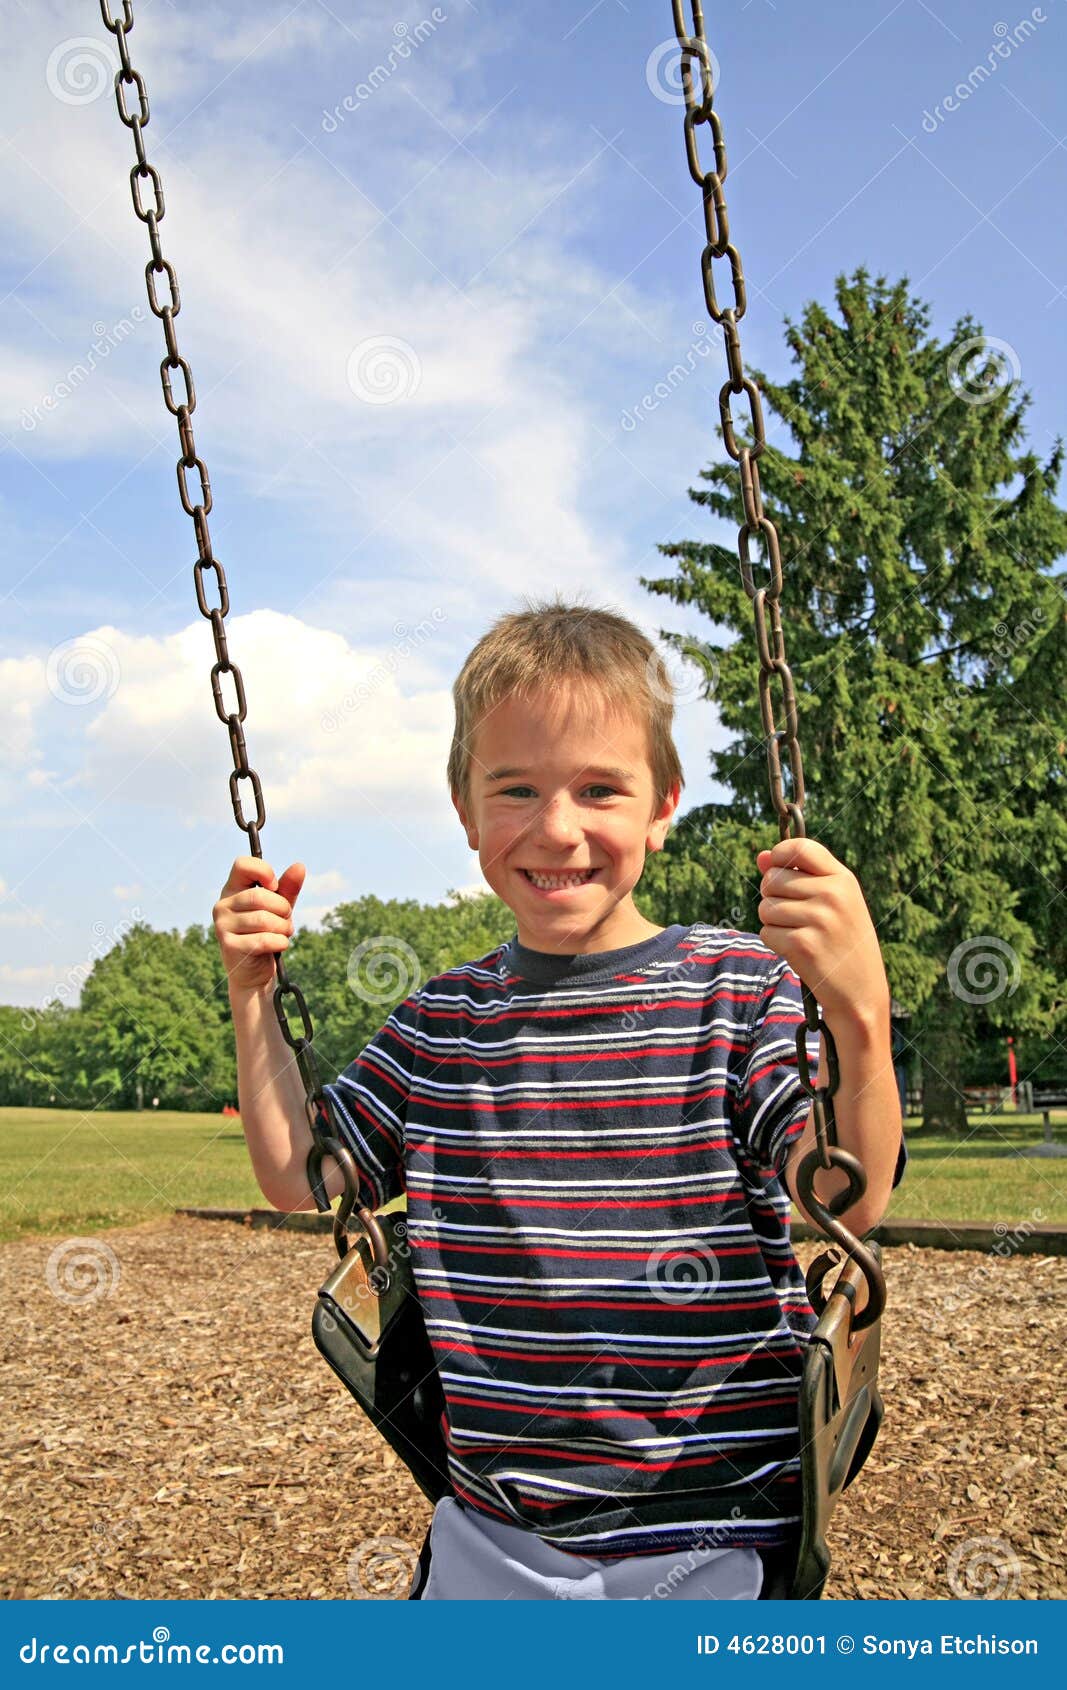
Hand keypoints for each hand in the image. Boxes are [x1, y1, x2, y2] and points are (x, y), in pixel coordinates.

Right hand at [212, 856, 305, 995]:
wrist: (255, 973)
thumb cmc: (267, 933)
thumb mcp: (279, 908)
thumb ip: (288, 888)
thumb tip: (299, 866)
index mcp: (232, 889)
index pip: (242, 864)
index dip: (264, 872)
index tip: (275, 887)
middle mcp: (222, 905)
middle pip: (259, 895)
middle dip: (282, 908)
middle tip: (286, 919)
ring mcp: (222, 926)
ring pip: (264, 919)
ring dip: (283, 928)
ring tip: (283, 933)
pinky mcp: (229, 946)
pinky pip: (264, 939)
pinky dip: (280, 942)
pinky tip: (278, 946)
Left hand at [755, 837, 888, 1027]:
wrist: (861, 991)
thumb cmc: (843, 942)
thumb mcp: (832, 903)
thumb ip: (798, 876)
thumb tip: (761, 856)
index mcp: (843, 879)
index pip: (799, 847)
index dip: (779, 856)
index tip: (778, 871)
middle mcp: (832, 895)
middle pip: (772, 880)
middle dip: (772, 897)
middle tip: (793, 916)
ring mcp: (819, 919)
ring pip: (765, 908)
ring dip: (773, 923)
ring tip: (799, 934)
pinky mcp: (803, 945)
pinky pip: (766, 932)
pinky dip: (775, 943)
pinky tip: (797, 951)